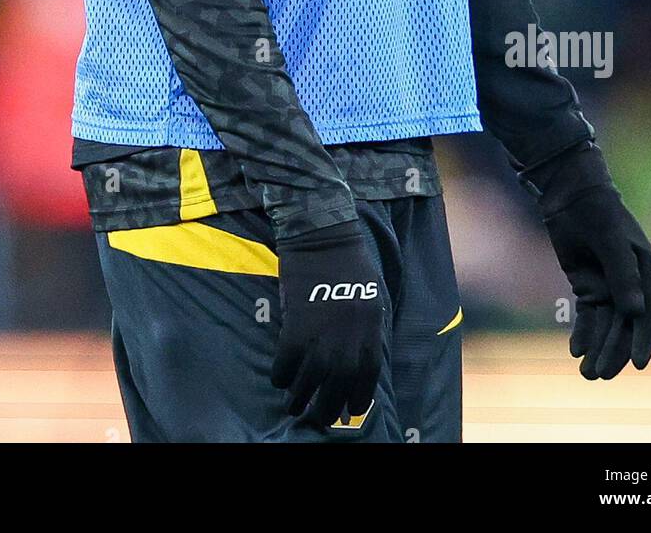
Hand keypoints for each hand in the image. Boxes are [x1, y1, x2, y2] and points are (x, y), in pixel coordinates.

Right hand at [271, 219, 384, 426]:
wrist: (322, 235)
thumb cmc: (348, 260)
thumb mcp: (369, 295)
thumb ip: (364, 326)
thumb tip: (354, 355)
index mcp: (370, 327)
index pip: (367, 375)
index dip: (358, 396)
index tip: (351, 410)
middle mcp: (349, 336)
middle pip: (339, 383)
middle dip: (329, 406)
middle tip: (320, 416)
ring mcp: (322, 331)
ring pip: (312, 379)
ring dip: (302, 398)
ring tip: (295, 407)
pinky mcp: (296, 324)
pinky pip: (287, 361)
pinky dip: (282, 374)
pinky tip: (280, 378)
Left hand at [527, 144, 650, 379]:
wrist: (568, 190)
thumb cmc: (595, 208)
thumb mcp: (609, 238)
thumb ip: (621, 273)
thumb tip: (636, 312)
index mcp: (645, 270)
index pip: (649, 312)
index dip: (645, 339)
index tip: (637, 365)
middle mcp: (630, 281)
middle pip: (625, 325)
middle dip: (614, 351)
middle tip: (600, 376)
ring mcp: (608, 283)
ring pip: (606, 324)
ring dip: (598, 348)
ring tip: (587, 374)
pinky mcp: (587, 283)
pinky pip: (588, 314)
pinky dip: (584, 333)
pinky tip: (576, 350)